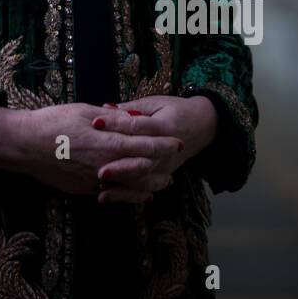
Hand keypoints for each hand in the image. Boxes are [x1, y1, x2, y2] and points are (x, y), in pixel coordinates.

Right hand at [2, 102, 183, 197]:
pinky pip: (114, 194)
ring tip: (162, 180)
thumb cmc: (52, 122)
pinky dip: (129, 193)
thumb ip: (112, 118)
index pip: (144, 146)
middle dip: (162, 167)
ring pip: (131, 188)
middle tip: (174, 162)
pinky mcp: (84, 190)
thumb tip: (134, 118)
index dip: (163, 144)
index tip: (178, 142)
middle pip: (144, 172)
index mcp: (106, 143)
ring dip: (150, 184)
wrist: (24, 146)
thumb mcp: (83, 110)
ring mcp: (94, 181)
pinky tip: (136, 192)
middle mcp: (105, 166)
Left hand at [91, 95, 218, 203]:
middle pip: (142, 160)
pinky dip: (127, 195)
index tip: (95, 122)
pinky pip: (146, 189)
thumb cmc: (175, 110)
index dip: (116, 124)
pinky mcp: (164, 176)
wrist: (202, 125)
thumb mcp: (155, 103)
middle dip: (119, 165)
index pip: (137, 126)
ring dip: (122, 183)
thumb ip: (131, 108)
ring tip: (100, 182)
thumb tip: (105, 108)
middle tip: (98, 168)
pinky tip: (107, 196)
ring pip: (144, 179)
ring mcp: (167, 166)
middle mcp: (167, 150)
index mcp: (164, 126)